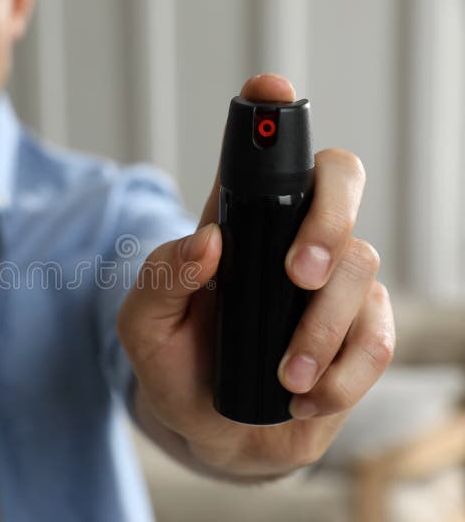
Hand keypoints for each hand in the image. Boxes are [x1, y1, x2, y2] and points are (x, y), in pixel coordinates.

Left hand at [116, 74, 395, 479]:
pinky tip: (305, 396)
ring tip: (286, 375)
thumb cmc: (174, 365)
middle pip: (338, 181)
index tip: (270, 91)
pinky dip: (342, 373)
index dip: (271, 114)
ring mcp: (330, 286)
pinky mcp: (358, 334)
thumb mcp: (143, 326)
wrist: (212, 430)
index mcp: (236, 227)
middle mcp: (289, 242)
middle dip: (328, 219)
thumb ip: (161, 278)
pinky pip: (378, 339)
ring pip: (362, 269)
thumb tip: (210, 242)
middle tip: (296, 273)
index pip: (260, 158)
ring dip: (322, 328)